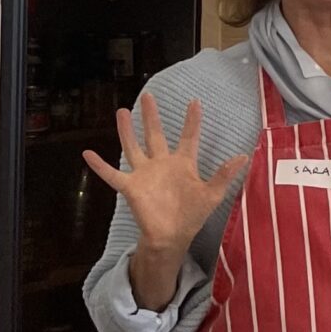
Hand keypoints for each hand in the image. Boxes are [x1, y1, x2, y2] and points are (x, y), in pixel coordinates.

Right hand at [83, 95, 249, 252]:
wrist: (173, 236)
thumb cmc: (192, 215)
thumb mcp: (212, 194)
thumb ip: (224, 174)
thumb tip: (243, 156)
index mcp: (183, 164)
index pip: (188, 137)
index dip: (192, 121)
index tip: (195, 101)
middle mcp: (162, 165)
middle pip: (155, 135)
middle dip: (152, 116)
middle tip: (148, 95)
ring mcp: (145, 174)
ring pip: (133, 147)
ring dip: (127, 131)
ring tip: (122, 112)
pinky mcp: (131, 187)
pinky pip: (112, 174)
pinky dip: (99, 166)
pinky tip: (87, 153)